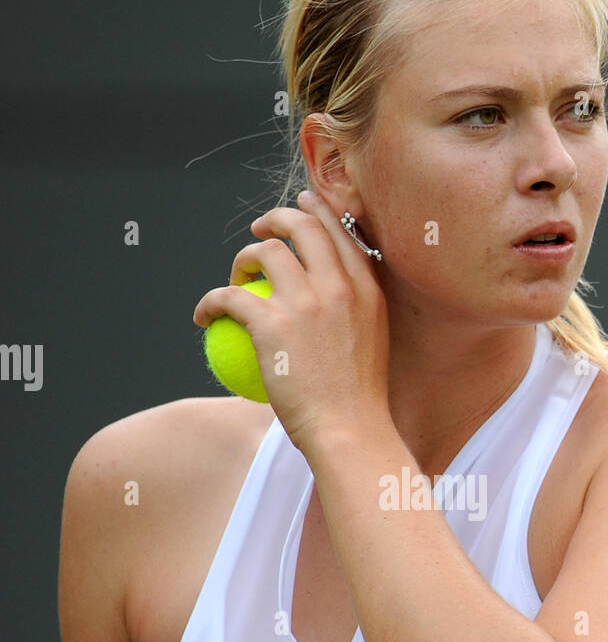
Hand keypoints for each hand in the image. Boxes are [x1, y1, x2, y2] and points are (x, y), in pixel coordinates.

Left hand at [192, 189, 390, 455]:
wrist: (350, 432)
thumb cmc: (358, 406)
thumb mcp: (370, 347)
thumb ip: (350, 317)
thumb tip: (324, 310)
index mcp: (368, 289)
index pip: (341, 232)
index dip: (317, 211)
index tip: (301, 209)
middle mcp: (340, 286)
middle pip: (303, 227)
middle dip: (278, 217)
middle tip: (260, 231)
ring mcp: (307, 302)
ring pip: (265, 252)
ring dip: (244, 258)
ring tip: (237, 279)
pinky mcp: (273, 323)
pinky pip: (229, 296)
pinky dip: (210, 301)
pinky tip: (204, 316)